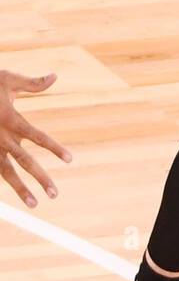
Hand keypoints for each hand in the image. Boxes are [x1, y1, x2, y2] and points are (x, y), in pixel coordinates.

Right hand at [0, 71, 71, 206]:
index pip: (38, 137)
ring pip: (7, 172)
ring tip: (34, 204)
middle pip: (25, 161)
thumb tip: (55, 76)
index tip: (70, 160)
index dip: (54, 148)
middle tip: (55, 194)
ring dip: (20, 189)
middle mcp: (2, 137)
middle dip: (41, 178)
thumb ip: (32, 83)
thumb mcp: (8, 79)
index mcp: (11, 119)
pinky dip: (5, 181)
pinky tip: (17, 195)